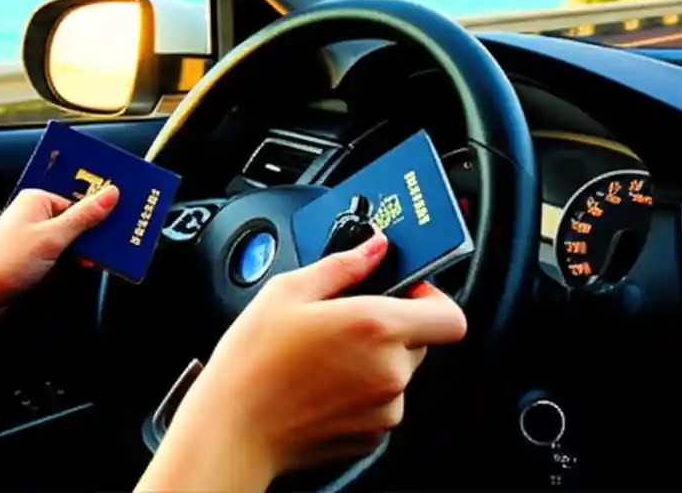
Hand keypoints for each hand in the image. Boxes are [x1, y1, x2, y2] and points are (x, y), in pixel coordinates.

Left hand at [0, 186, 117, 316]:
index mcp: (37, 198)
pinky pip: (62, 254)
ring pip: (72, 238)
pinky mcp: (33, 258)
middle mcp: (34, 214)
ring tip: (105, 257)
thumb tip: (110, 195)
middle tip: (122, 238)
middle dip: (97, 230)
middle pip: (77, 216)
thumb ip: (84, 217)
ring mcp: (34, 237)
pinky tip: (85, 267)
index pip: (79, 198)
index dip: (102, 208)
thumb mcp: (53, 237)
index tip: (125, 216)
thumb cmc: (3, 262)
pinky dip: (75, 260)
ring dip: (87, 248)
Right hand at [165, 231, 466, 484]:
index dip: (431, 298)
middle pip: (420, 340)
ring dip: (373, 361)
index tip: (404, 291)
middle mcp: (390, 370)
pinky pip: (381, 402)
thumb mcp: (287, 292)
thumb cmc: (252, 363)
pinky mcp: (371, 436)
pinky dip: (360, 392)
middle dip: (390, 327)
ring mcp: (384, 408)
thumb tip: (374, 247)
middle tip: (343, 322)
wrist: (233, 430)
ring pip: (398, 372)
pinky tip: (320, 385)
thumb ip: (342, 264)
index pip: (448, 314)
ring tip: (323, 358)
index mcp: (376, 326)